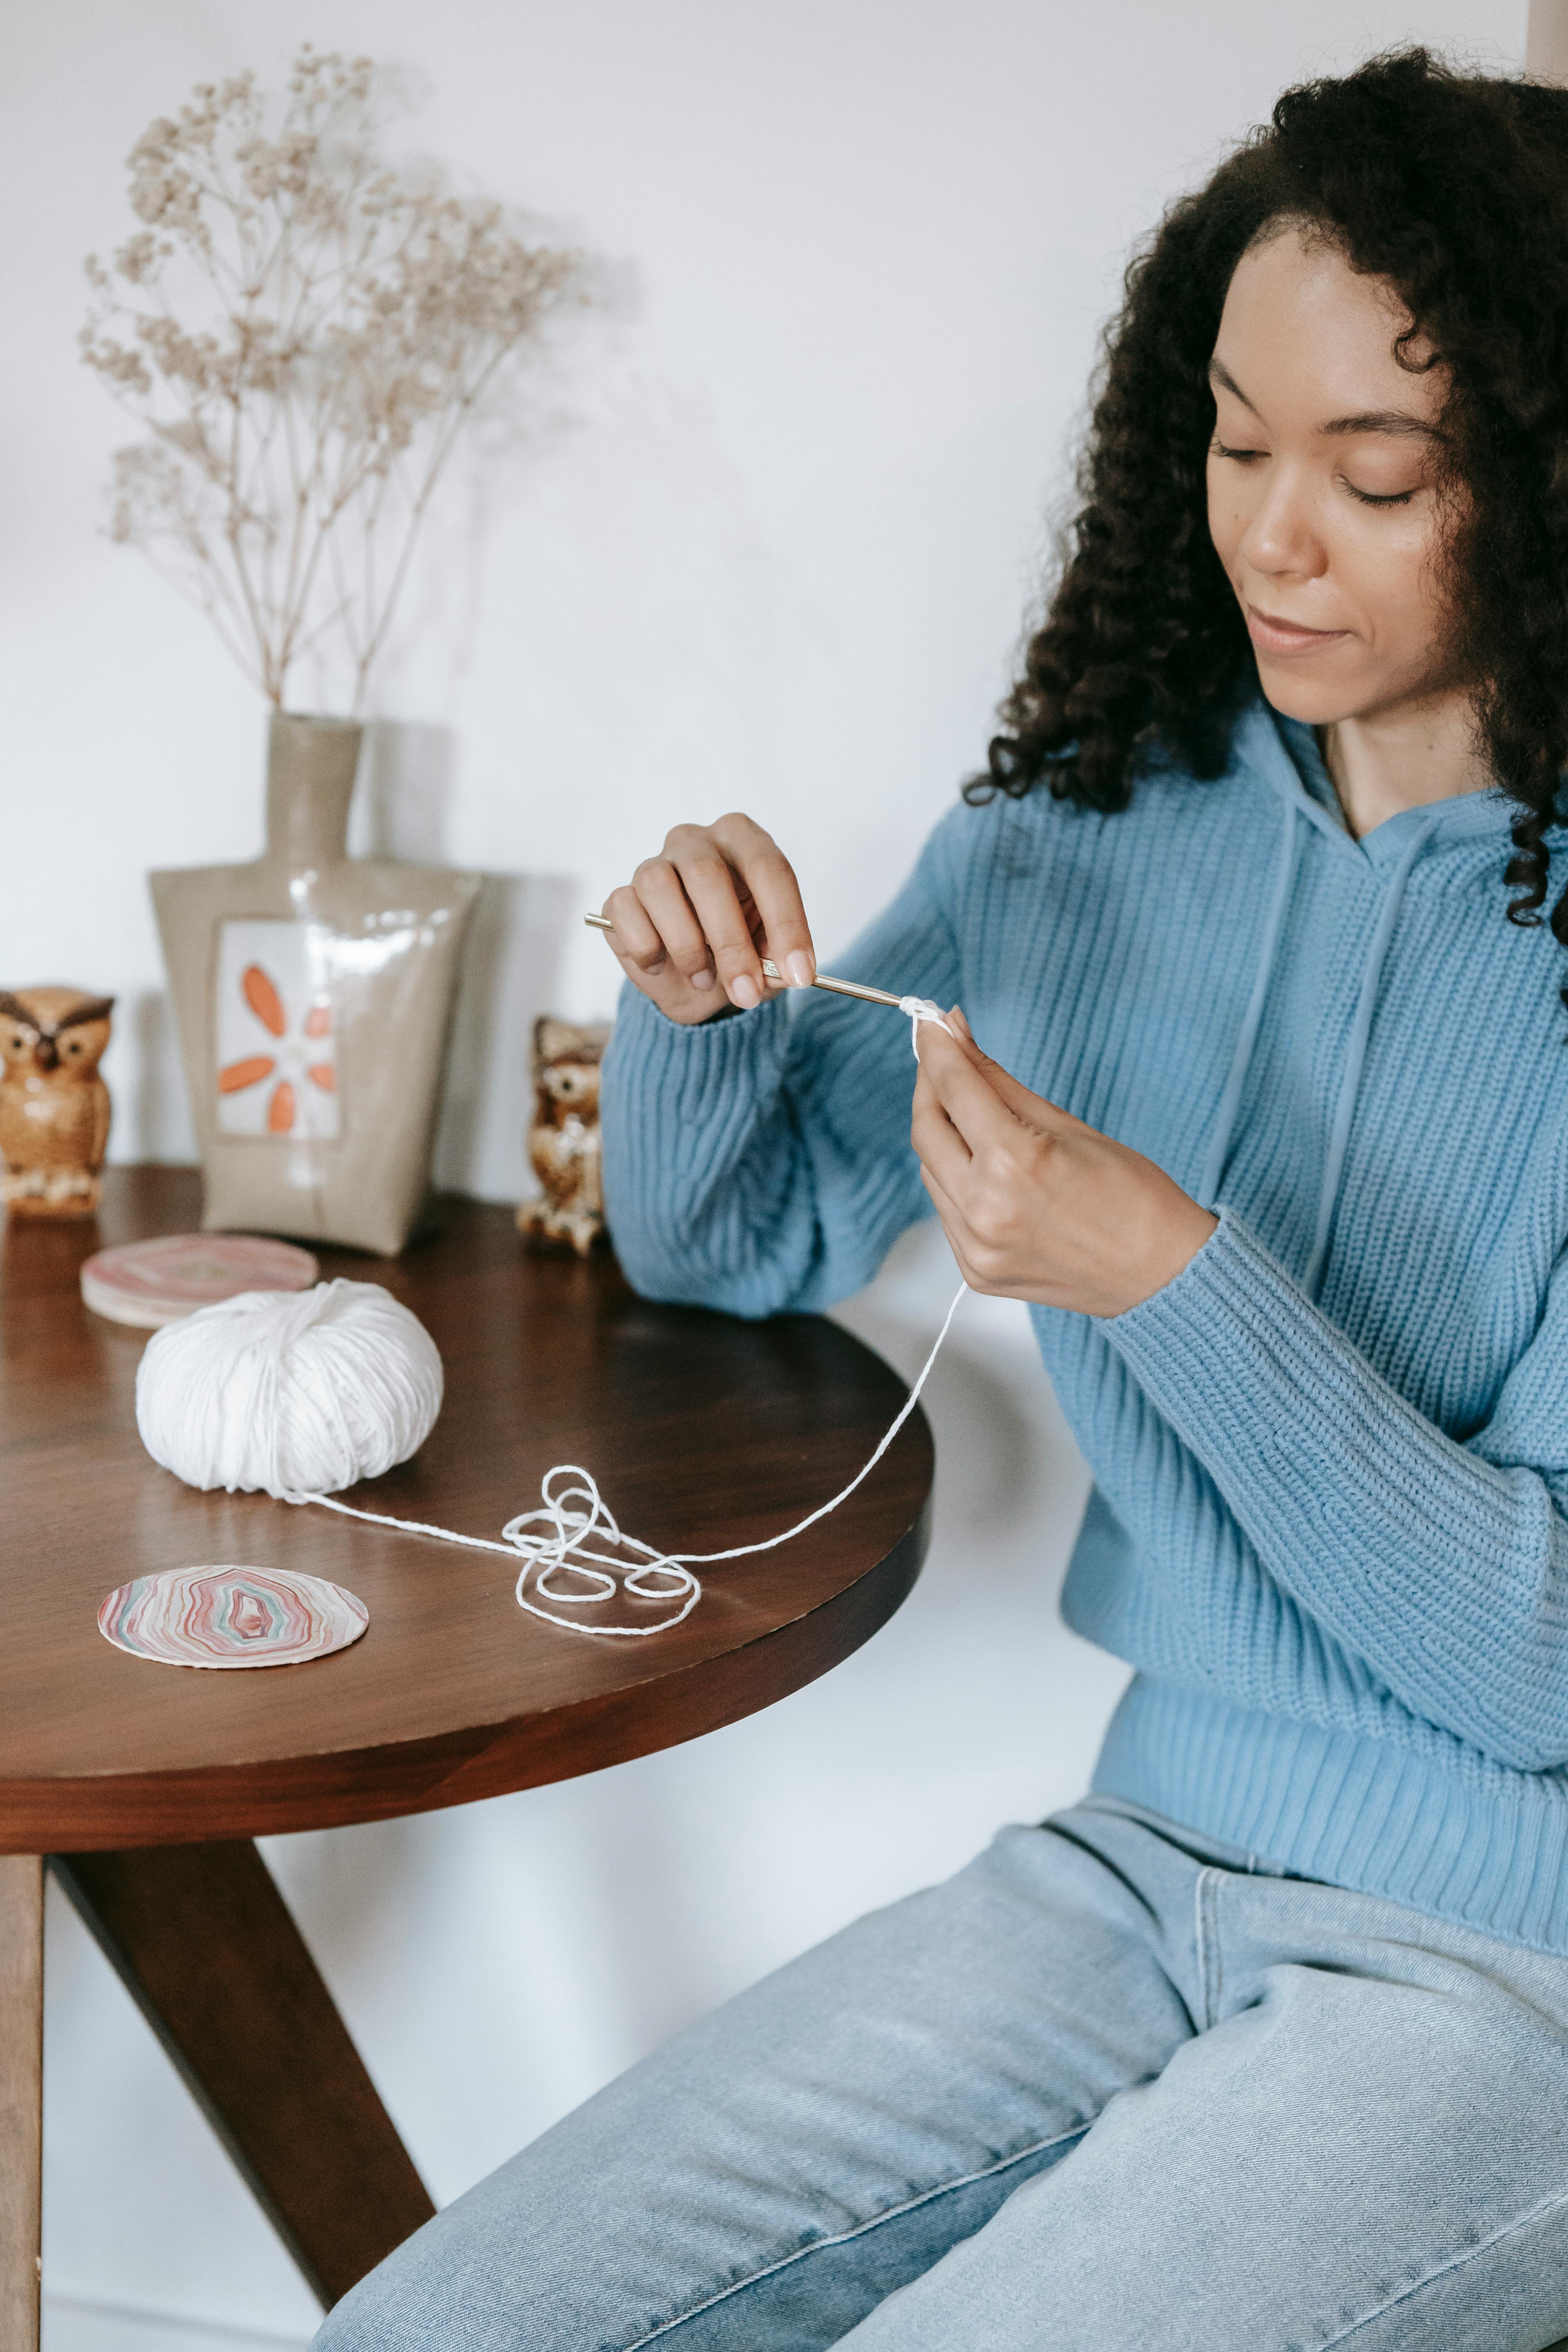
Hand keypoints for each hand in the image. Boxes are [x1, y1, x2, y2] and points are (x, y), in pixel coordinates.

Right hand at [598, 814, 815, 1025]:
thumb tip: (783, 974)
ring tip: (704, 979)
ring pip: (659, 887)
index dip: (787, 924)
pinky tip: (662, 966)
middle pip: (708, 875)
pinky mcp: (621, 897)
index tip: (799, 973)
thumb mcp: (770, 958)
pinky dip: (647, 948)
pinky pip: (625, 912)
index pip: (769, 868)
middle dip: (731, 943)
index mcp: (744, 842)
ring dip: (686, 945)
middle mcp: (696, 842)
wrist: (696, 982)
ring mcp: (654, 865)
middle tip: (746, 992)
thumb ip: (778, 960)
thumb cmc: (739, 953)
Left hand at [910, 1011, 1217, 1317]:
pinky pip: (947, 1211)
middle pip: (927, 1130)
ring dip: (943, 1135)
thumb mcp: (1068, 1126)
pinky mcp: (977, 1271)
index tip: (931, 1022)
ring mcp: (977, 1248)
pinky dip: (956, 1180)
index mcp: (1014, 1164)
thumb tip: (959, 1039)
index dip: (937, 1048)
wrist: (1164, 1275)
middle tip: (941, 1058)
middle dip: (930, 1086)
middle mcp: (986, 1210)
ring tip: (969, 1112)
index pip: (954, 1089)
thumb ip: (1000, 1083)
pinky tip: (982, 1167)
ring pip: (931, 1172)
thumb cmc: (1135, 1198)